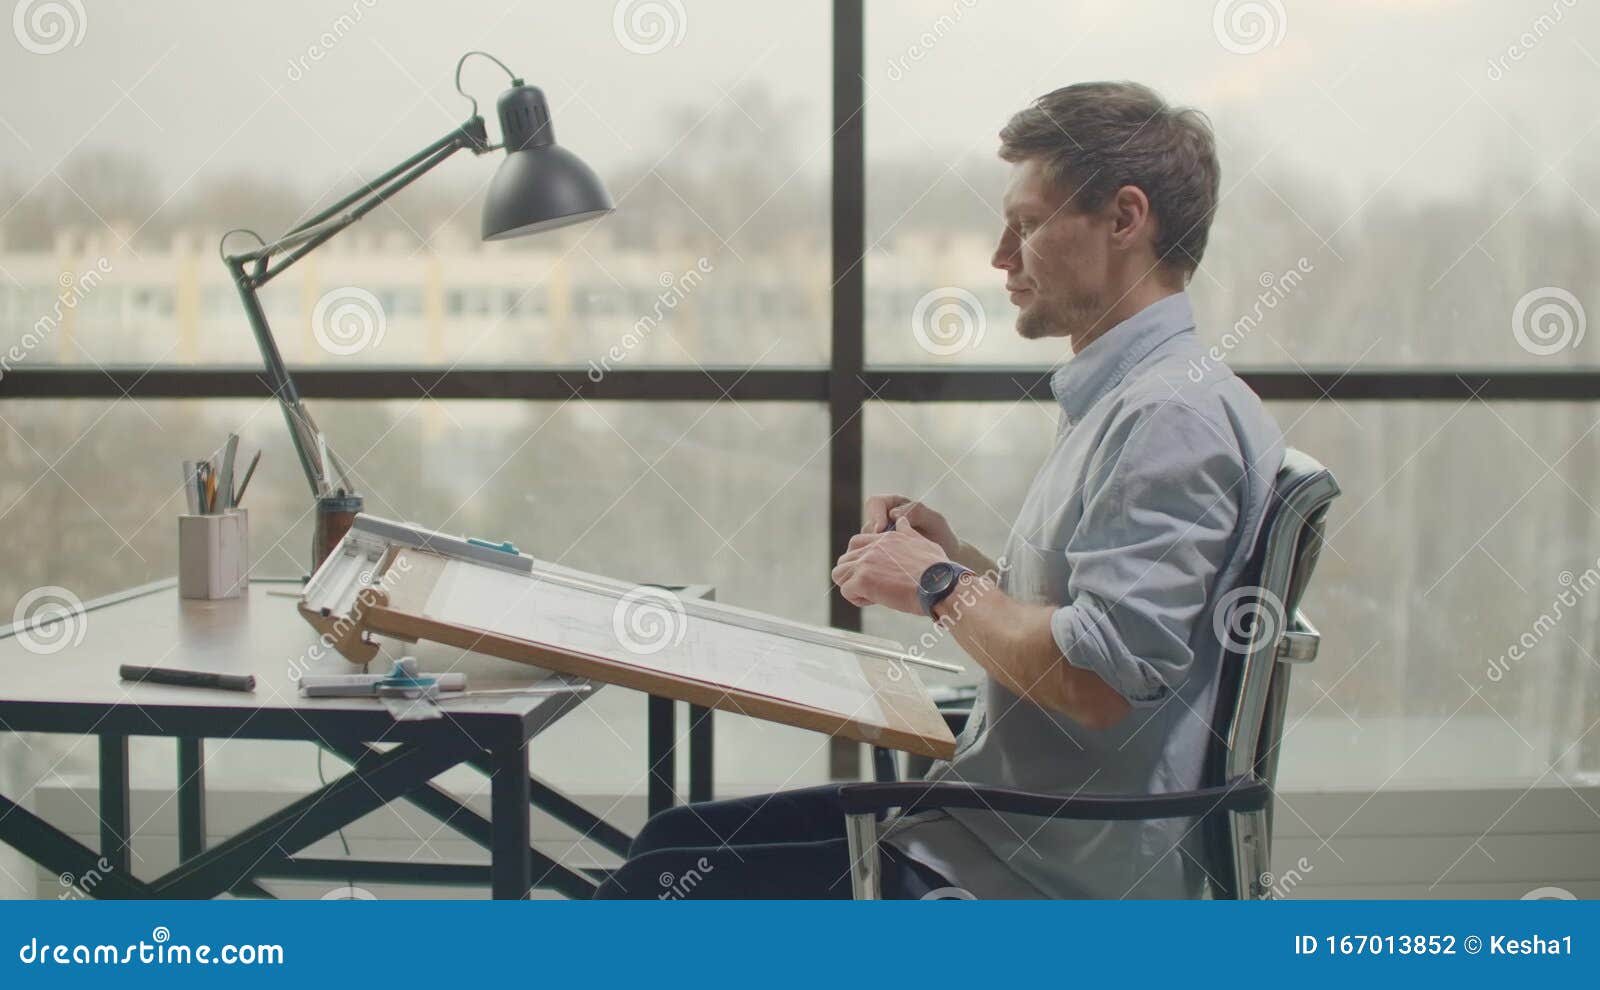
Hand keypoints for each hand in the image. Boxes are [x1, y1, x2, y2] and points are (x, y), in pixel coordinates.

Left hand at [831, 525, 948, 614]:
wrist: (940, 586)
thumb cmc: (938, 570)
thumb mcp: (923, 542)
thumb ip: (908, 532)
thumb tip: (901, 519)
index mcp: (886, 538)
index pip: (856, 543)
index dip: (860, 560)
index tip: (874, 573)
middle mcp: (873, 547)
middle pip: (844, 558)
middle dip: (853, 574)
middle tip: (872, 586)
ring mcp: (866, 562)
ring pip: (839, 573)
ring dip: (851, 585)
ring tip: (870, 594)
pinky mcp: (863, 580)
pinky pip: (846, 591)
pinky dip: (858, 599)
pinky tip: (875, 600)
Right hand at [861, 494, 959, 557]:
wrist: (944, 559)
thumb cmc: (941, 535)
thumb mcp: (934, 520)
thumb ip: (917, 512)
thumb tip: (893, 514)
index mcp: (894, 505)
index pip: (874, 503)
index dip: (875, 515)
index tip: (881, 529)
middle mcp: (883, 521)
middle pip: (866, 525)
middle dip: (873, 537)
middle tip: (884, 549)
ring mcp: (879, 540)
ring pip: (863, 544)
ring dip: (874, 552)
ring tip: (891, 561)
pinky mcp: (879, 556)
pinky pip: (868, 558)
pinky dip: (875, 563)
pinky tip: (889, 569)